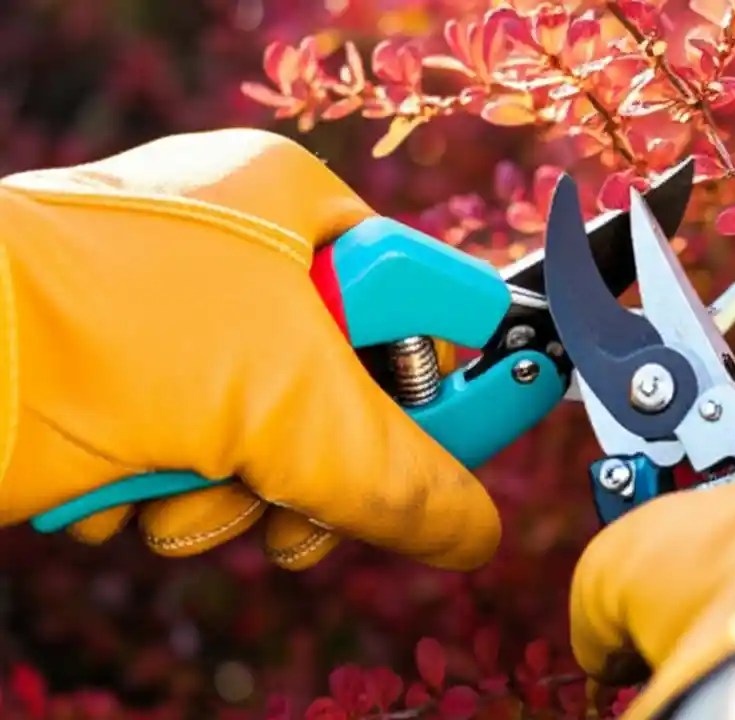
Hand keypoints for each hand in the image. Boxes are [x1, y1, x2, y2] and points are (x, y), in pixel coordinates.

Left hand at [0, 129, 497, 570]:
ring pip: (268, 442)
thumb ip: (407, 481)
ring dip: (237, 498)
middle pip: (344, 392)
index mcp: (295, 207)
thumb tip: (475, 531)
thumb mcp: (294, 408)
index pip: (420, 299)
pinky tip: (134, 487)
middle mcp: (239, 258)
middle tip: (313, 503)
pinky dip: (174, 497)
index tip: (466, 437)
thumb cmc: (112, 325)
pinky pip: (197, 461)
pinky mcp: (121, 383)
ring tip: (194, 492)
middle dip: (321, 471)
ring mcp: (174, 322)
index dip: (443, 378)